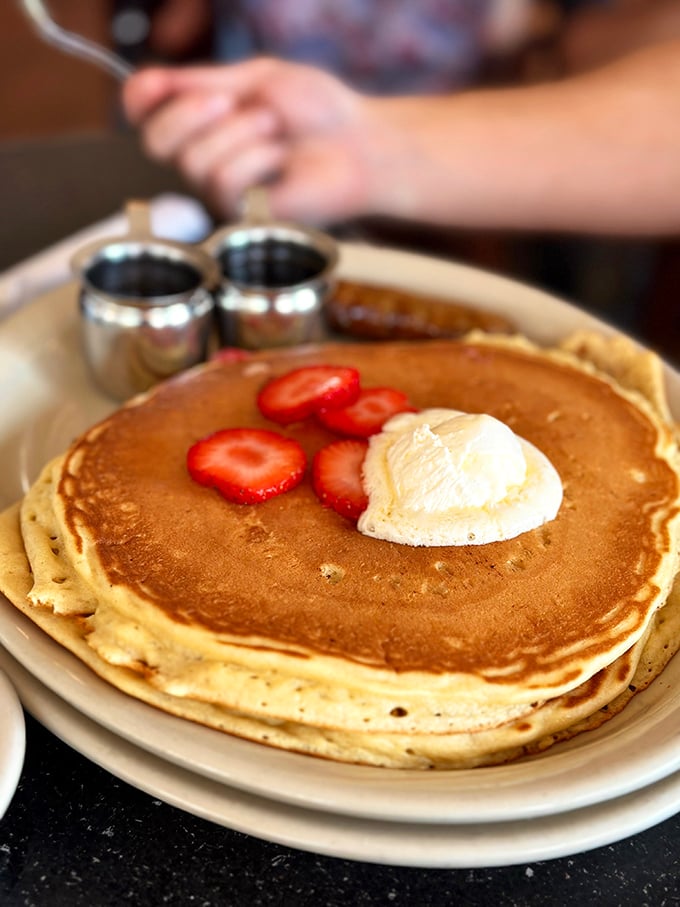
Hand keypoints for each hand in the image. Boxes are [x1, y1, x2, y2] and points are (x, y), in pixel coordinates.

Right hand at [122, 59, 379, 223]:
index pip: (143, 112)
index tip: (156, 84)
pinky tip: (282, 159)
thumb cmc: (316, 111)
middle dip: (190, 112)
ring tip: (275, 130)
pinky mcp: (242, 216)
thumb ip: (202, 81)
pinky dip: (257, 159)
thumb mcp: (257, 79)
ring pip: (193, 161)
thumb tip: (148, 80)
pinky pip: (224, 181)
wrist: (357, 144)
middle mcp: (202, 157)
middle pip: (155, 142)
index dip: (140, 97)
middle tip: (235, 101)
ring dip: (241, 133)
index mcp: (200, 119)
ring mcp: (219, 190)